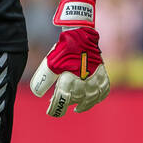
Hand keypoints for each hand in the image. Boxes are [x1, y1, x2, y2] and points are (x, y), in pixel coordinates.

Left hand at [30, 0, 110, 116]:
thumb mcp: (51, 63)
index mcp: (70, 80)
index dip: (55, 107)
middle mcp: (84, 81)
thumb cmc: (64, 48)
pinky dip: (100, 96)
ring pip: (92, 97)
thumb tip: (38, 93)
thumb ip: (44, 79)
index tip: (50, 110)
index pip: (62, 100)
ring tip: (78, 108)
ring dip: (85, 104)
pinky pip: (104, 88)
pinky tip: (95, 99)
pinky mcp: (102, 72)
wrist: (80, 33)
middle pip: (76, 99)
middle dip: (67, 103)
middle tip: (60, 103)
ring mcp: (95, 77)